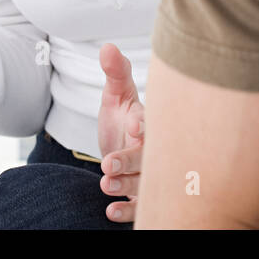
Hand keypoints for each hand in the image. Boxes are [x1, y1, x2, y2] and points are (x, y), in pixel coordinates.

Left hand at [96, 43, 144, 222]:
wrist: (120, 146)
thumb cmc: (122, 118)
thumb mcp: (116, 95)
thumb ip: (115, 72)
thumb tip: (108, 47)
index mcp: (151, 123)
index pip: (153, 124)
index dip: (145, 125)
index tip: (134, 125)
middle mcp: (154, 150)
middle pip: (148, 157)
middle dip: (130, 161)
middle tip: (108, 163)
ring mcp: (149, 174)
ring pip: (144, 184)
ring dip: (126, 186)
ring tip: (105, 184)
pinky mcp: (142, 196)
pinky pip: (139, 207)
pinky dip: (126, 211)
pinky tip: (110, 211)